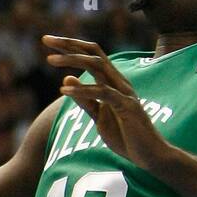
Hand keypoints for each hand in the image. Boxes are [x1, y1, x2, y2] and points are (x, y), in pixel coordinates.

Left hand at [43, 34, 173, 171]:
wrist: (150, 156)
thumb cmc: (126, 136)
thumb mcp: (99, 116)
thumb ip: (84, 98)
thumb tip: (66, 78)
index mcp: (113, 81)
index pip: (91, 55)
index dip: (70, 45)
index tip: (47, 40)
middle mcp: (119, 82)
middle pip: (93, 54)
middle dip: (69, 45)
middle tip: (45, 39)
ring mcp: (124, 93)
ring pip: (98, 66)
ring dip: (72, 60)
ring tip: (50, 59)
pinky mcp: (127, 107)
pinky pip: (103, 93)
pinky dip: (82, 90)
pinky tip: (63, 90)